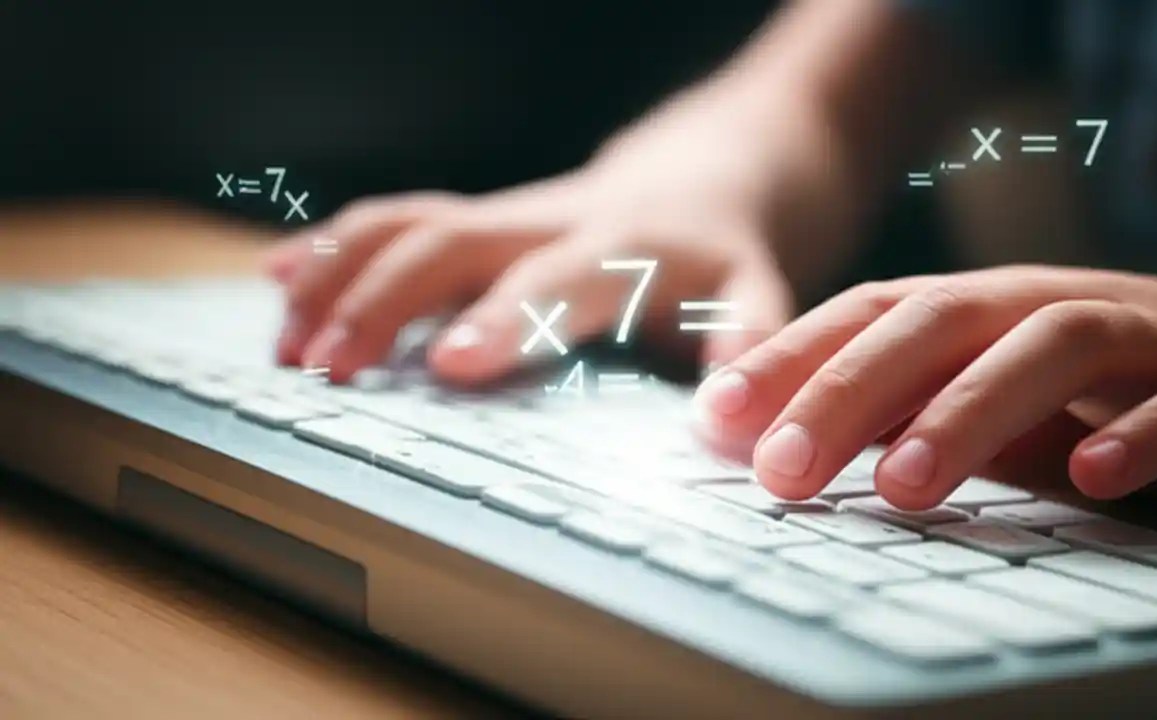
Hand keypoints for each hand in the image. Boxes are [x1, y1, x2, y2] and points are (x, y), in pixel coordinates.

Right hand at [264, 81, 853, 384]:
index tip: (448, 365)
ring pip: (403, 224)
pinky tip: (276, 280)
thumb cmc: (724, 250)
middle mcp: (546, 222)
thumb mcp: (758, 296)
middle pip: (447, 243)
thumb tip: (726, 426)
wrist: (706, 174)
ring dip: (337, 277)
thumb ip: (747, 351)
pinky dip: (329, 247)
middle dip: (379, 301)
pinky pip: (391, 219)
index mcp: (618, 247)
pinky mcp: (476, 217)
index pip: (551, 278)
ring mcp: (502, 215)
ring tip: (287, 348)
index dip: (502, 318)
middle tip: (325, 369)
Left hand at [693, 265, 1156, 509]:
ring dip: (974, 411)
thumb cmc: (1108, 392)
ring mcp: (1150, 339)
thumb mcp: (993, 403)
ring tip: (902, 485)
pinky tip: (1094, 481)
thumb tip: (772, 445)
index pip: (871, 316)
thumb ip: (900, 415)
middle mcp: (1055, 307)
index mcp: (988, 309)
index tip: (716, 424)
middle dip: (852, 389)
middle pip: (943, 322)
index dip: (791, 361)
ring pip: (1057, 347)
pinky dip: (1145, 435)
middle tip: (783, 469)